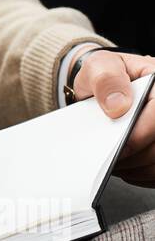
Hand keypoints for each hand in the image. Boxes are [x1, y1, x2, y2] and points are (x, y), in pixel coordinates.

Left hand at [68, 47, 154, 185]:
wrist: (106, 90)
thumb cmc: (107, 77)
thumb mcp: (99, 66)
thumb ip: (106, 78)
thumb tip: (118, 105)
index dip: (141, 134)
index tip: (120, 147)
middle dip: (136, 156)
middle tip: (111, 158)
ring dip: (137, 168)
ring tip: (115, 162)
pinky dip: (141, 174)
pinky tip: (126, 166)